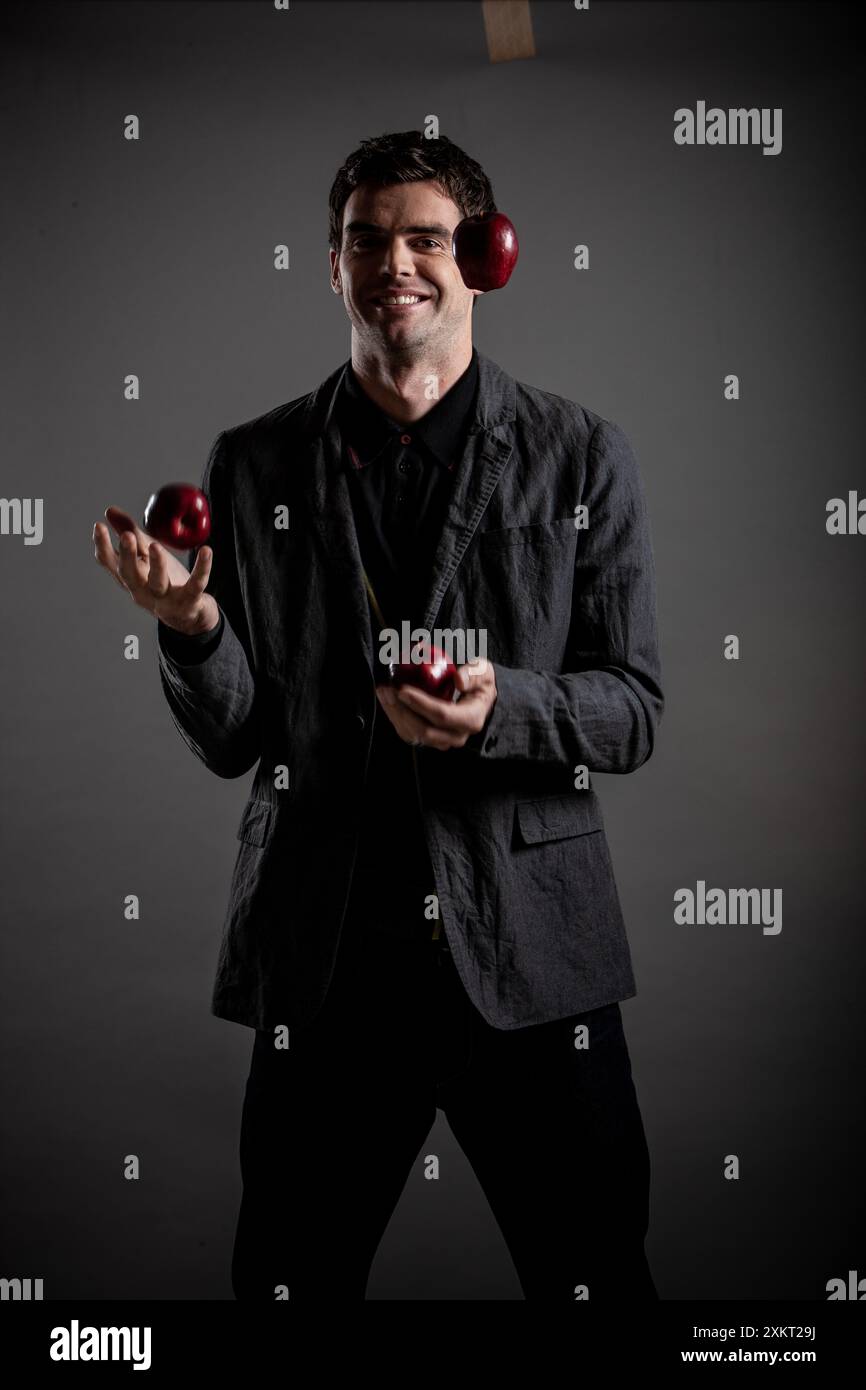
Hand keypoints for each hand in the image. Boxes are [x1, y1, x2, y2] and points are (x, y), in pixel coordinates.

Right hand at [92, 506, 219, 635]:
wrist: (189, 615)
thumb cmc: (164, 581)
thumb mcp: (146, 556)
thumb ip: (129, 533)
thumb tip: (109, 511)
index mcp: (130, 578)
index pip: (110, 563)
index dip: (103, 545)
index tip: (99, 525)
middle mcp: (142, 591)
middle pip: (129, 575)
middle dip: (127, 556)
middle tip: (126, 536)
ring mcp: (164, 599)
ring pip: (158, 583)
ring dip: (157, 565)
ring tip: (156, 546)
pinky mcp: (188, 601)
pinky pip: (196, 584)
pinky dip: (202, 568)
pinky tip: (206, 551)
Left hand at [376, 657, 496, 750]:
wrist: (479, 702)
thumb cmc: (480, 684)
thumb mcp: (483, 672)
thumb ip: (474, 673)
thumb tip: (459, 681)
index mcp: (471, 720)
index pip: (442, 715)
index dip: (420, 704)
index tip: (403, 689)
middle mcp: (456, 736)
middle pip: (423, 729)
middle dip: (401, 710)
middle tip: (387, 688)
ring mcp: (442, 741)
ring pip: (412, 734)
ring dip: (394, 714)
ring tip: (383, 691)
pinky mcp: (429, 740)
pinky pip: (408, 733)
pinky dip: (395, 717)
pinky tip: (387, 700)